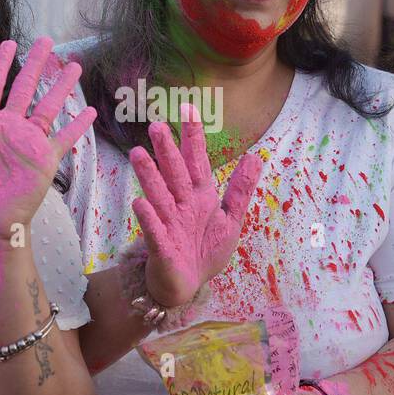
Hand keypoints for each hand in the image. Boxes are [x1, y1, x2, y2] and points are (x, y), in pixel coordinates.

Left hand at [0, 37, 96, 241]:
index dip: (1, 64)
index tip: (10, 44)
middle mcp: (9, 128)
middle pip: (25, 88)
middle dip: (36, 64)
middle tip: (48, 40)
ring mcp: (29, 143)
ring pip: (48, 106)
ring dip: (61, 86)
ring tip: (75, 65)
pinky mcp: (45, 159)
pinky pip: (64, 137)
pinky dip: (77, 124)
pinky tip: (90, 110)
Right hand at [130, 103, 262, 308]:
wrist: (188, 286)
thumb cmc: (206, 251)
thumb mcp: (231, 220)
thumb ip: (240, 189)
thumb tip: (255, 156)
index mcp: (200, 196)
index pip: (197, 161)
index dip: (192, 137)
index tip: (188, 108)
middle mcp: (181, 204)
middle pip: (174, 173)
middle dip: (166, 151)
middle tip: (156, 126)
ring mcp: (168, 223)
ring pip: (157, 195)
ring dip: (149, 176)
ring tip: (138, 154)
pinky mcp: (161, 246)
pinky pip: (154, 230)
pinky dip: (148, 218)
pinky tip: (140, 203)